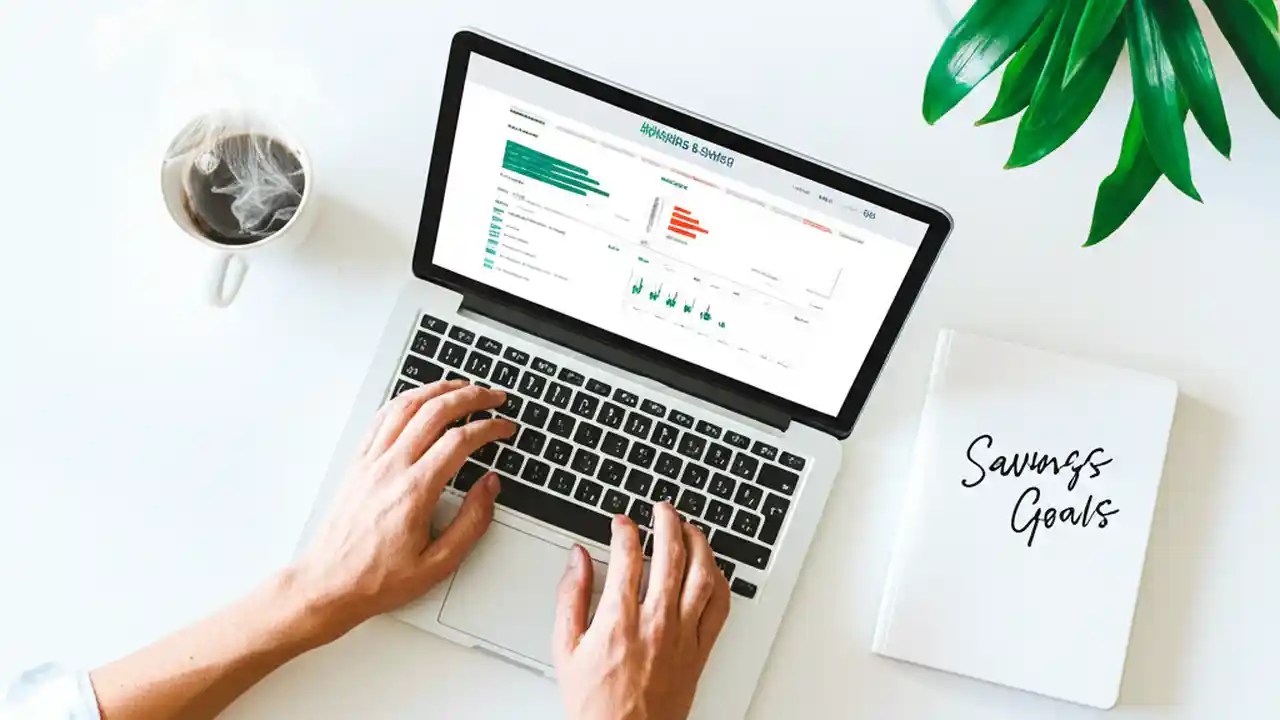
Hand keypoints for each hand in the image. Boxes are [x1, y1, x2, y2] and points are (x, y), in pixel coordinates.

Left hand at [292, 379, 515, 641]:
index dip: (489, 427)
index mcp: (414, 491)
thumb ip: (472, 522)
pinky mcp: (357, 463)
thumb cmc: (377, 578)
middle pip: (434, 411)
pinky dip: (405, 400)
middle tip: (493, 396)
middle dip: (471, 396)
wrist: (328, 585)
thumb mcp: (438, 563)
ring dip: (437, 388)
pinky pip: (381, 417)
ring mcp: (370, 462)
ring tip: (461, 385)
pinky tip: (418, 398)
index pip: (459, 441)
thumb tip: (490, 487)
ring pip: (406, 406)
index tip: (504, 428)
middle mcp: (390, 468)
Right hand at [553, 504, 730, 719]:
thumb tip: (576, 559)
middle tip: (663, 508)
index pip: (627, 556)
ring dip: (699, 543)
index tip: (622, 522)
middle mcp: (655, 622)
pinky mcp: (700, 652)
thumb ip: (570, 597)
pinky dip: (720, 582)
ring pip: (701, 575)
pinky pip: (719, 608)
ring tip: (690, 527)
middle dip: (668, 522)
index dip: (625, 530)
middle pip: (670, 555)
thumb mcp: (565, 648)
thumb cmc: (595, 704)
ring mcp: (682, 636)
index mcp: (619, 619)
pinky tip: (712, 569)